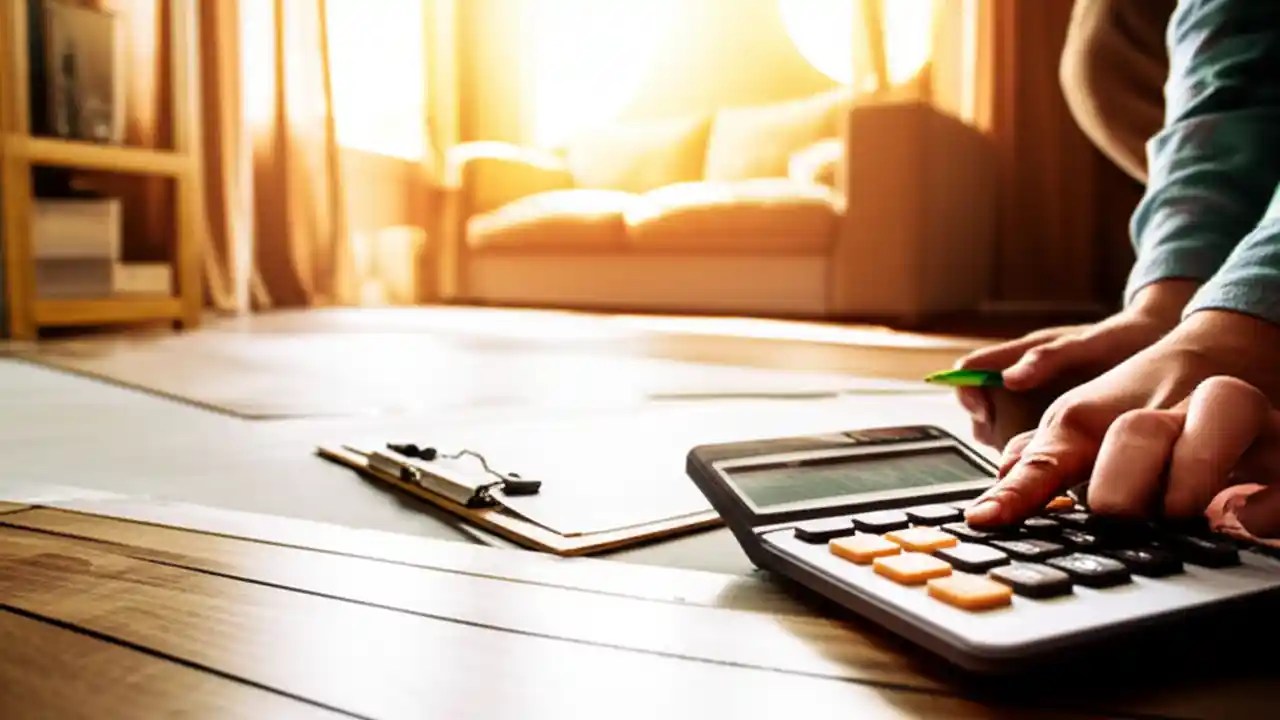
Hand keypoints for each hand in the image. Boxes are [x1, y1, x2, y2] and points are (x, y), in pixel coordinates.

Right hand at [952, 281, 1196, 448]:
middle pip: (980, 410)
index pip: (969, 373)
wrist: (1154, 344)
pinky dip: (1035, 449)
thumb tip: (1009, 378)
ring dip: (1011, 442)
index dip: (969, 393)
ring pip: (1001, 428)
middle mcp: (1019, 380)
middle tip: (1016, 440)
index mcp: (1018, 356)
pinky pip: (1028, 440)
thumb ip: (1047, 357)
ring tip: (1042, 449)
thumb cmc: (1117, 339)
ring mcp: (1034, 401)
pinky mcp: (1051, 421)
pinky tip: (1059, 455)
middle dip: (990, 427)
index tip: (987, 412)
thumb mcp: (1086, 344)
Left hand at [964, 308, 1279, 526]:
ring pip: (1209, 430)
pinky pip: (1279, 472)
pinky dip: (1263, 504)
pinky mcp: (1277, 436)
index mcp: (1098, 413)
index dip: (1017, 490)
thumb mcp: (1087, 418)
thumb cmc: (1143, 397)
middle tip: (1118, 515)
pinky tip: (1241, 515)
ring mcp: (1221, 416)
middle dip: (1120, 491)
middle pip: (1132, 438)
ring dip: (1189, 484)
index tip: (985, 520)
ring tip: (1177, 512)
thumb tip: (1000, 477)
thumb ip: (1042, 452)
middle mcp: (1159, 408)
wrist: (1230, 344)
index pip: (1050, 452)